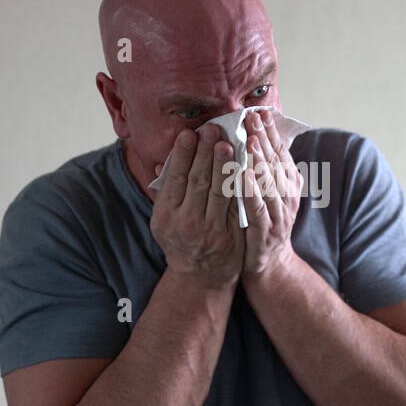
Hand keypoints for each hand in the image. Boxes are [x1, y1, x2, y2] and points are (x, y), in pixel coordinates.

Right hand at [150, 125, 244, 288]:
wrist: (200, 276)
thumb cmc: (180, 240)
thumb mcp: (163, 220)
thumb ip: (165, 192)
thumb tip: (162, 161)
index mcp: (166, 215)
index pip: (175, 178)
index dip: (182, 155)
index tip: (188, 134)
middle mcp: (186, 221)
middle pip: (197, 181)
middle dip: (205, 153)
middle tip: (211, 129)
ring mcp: (210, 228)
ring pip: (218, 191)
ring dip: (223, 165)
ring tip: (227, 141)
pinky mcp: (230, 234)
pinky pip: (235, 204)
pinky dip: (239, 184)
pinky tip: (244, 166)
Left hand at [241, 109, 302, 278]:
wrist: (269, 265)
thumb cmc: (264, 224)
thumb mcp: (270, 195)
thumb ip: (268, 171)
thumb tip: (263, 140)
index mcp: (287, 186)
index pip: (280, 154)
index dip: (271, 133)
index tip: (260, 112)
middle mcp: (287, 198)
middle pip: (277, 164)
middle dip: (266, 139)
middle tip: (254, 117)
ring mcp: (278, 215)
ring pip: (271, 184)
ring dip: (261, 162)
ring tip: (252, 141)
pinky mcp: (266, 232)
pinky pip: (259, 209)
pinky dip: (252, 192)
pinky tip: (243, 177)